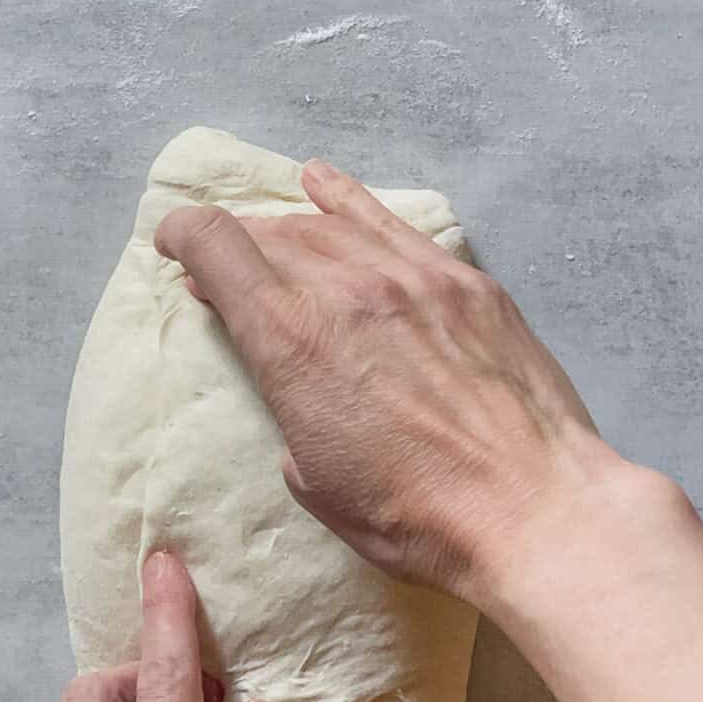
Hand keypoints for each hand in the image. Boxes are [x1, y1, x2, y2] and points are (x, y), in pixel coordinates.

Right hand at [155, 159, 623, 605]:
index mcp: (291, 338)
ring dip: (290, 226)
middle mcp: (346, 287)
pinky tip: (326, 184)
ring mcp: (413, 275)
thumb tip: (288, 376)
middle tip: (224, 265)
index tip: (171, 245)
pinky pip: (392, 224)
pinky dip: (350, 201)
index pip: (217, 247)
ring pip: (331, 224)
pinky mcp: (467, 282)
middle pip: (272, 233)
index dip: (182, 236)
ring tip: (273, 231)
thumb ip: (287, 406)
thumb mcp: (312, 479)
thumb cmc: (414, 517)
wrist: (530, 508)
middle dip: (236, 244)